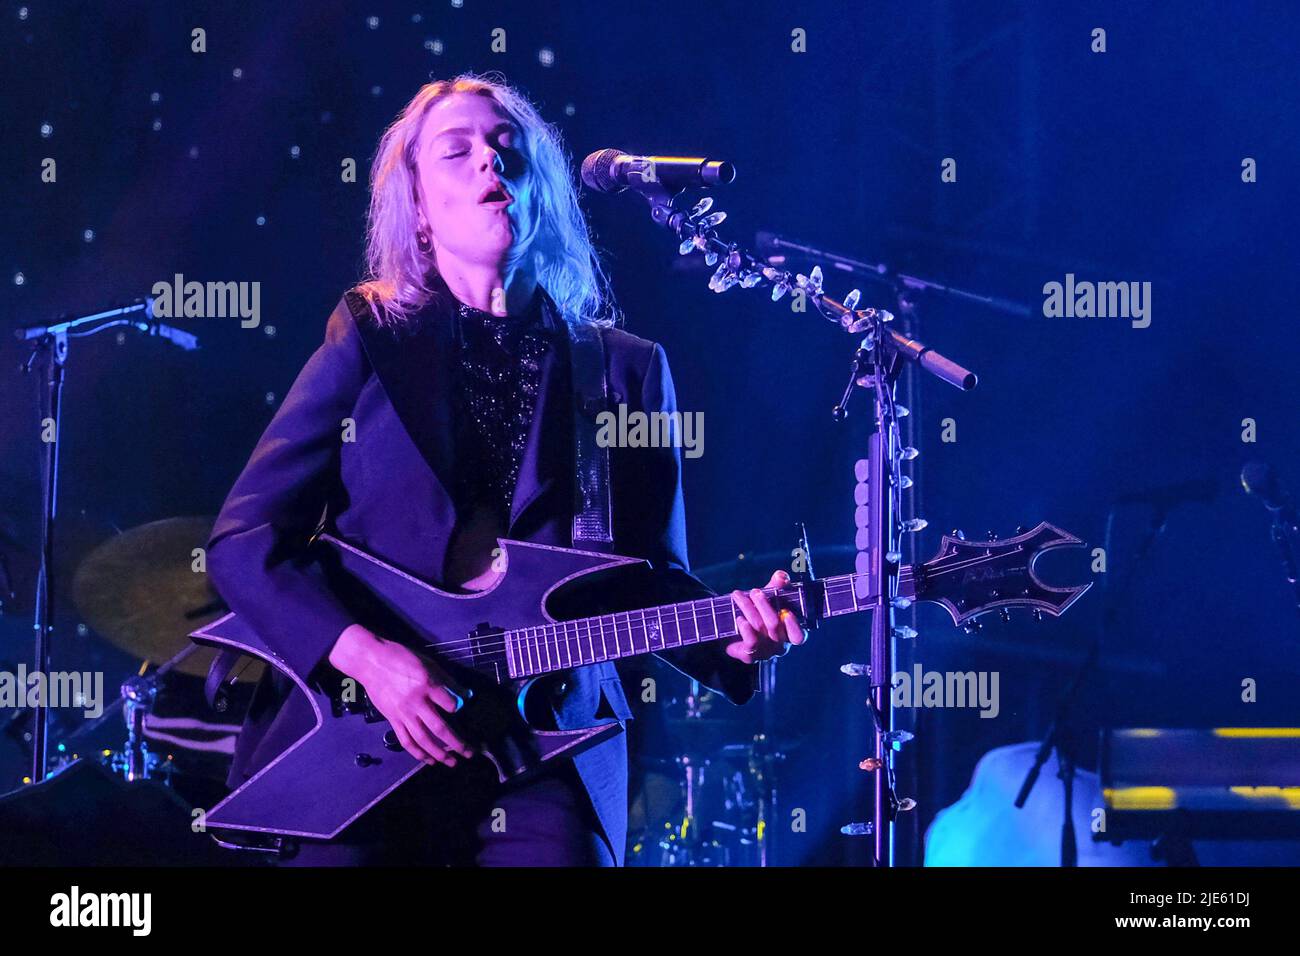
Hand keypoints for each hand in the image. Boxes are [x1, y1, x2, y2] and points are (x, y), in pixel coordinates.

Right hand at [328, 624, 476, 767]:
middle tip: (469, 753)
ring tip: (451, 762)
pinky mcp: (392, 720)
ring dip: (439, 753)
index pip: (449, 704)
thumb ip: (446, 680)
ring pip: (423, 739)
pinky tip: (429, 759)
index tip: (460, 709)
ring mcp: (403, 713)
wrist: (370, 662)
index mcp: (426, 684)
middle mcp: (415, 702)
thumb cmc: (401, 658)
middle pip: (439, 728)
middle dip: (456, 743)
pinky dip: (418, 753)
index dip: (457, 708)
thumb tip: (465, 695)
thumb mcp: (427, 662)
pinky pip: (406, 740)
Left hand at [726, 569, 808, 663]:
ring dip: (749, 608)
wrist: (732, 632)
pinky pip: (750, 642)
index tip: (786, 612)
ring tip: (738, 595)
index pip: (799, 636)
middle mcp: (780, 645)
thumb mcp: (767, 599)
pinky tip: (739, 617)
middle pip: (775, 625)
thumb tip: (781, 576)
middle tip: (754, 591)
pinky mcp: (750, 656)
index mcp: (790, 633)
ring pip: (759, 628)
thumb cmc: (757, 613)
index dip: (793, 625)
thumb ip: (776, 587)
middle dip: (764, 605)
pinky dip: (745, 628)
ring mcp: (765, 652)